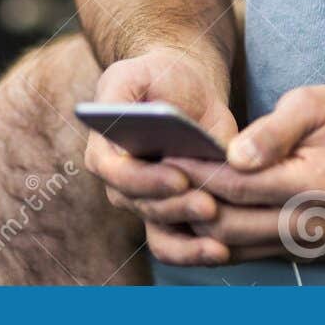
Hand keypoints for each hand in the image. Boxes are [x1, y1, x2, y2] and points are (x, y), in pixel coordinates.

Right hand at [81, 46, 238, 266]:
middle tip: (209, 206)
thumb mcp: (136, 71)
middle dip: (176, 208)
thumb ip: (125, 91)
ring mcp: (143, 202)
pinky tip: (220, 253)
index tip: (180, 178)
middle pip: (142, 205)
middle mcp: (119, 181)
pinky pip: (175, 244)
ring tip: (220, 235)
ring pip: (160, 230)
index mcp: (104, 147)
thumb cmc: (157, 77)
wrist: (182, 90)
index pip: (115, 172)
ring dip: (189, 238)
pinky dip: (195, 253)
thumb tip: (138, 122)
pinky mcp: (170, 214)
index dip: (146, 180)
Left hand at [169, 85, 324, 261]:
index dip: (197, 172)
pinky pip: (242, 248)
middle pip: (228, 224)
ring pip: (230, 244)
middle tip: (155, 175)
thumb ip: (271, 132)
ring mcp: (301, 243)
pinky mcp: (291, 247)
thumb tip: (234, 156)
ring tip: (164, 191)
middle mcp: (309, 225)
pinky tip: (190, 205)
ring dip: (194, 221)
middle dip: (187, 200)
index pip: (238, 187)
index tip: (165, 155)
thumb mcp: (309, 105)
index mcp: (314, 187)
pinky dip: (212, 231)